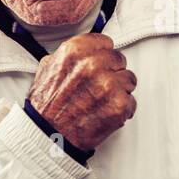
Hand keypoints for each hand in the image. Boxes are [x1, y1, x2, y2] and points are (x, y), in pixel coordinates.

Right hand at [27, 33, 136, 150]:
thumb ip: (69, 55)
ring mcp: (108, 84)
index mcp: (76, 51)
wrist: (47, 135)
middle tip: (98, 87)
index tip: (99, 65)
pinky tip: (105, 113)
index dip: (102, 56)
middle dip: (111, 72)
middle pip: (119, 60)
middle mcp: (93, 64)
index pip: (106, 43)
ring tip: (101, 102)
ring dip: (119, 90)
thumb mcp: (48, 68)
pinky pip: (132, 102)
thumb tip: (85, 49)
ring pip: (129, 79)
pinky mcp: (119, 105)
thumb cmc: (46, 106)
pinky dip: (121, 110)